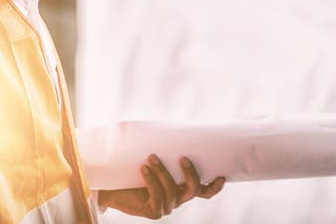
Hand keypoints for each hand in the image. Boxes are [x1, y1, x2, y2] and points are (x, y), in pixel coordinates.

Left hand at [97, 154, 224, 218]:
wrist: (113, 184)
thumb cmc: (134, 167)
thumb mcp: (152, 154)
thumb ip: (164, 145)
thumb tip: (172, 124)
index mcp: (181, 187)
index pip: (203, 191)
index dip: (214, 186)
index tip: (221, 175)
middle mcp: (177, 198)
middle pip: (194, 190)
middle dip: (191, 174)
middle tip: (183, 158)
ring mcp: (166, 207)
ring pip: (172, 190)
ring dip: (163, 172)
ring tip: (151, 157)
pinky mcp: (154, 212)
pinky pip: (157, 195)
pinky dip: (151, 180)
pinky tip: (143, 169)